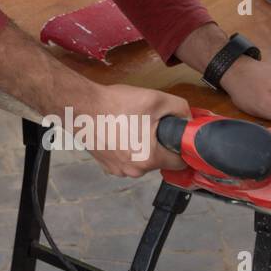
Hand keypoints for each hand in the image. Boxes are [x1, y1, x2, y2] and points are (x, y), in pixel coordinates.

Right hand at [76, 84, 191, 176]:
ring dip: (143, 147)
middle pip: (160, 161)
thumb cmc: (116, 105)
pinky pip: (126, 160)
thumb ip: (181, 109)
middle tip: (150, 124)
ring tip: (132, 126)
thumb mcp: (156, 99)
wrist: (82, 107)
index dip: (182, 148)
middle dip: (160, 144)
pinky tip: (120, 132)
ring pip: (143, 161)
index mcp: (149, 159)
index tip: (177, 136)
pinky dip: (127, 149)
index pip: (180, 163)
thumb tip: (189, 120)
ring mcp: (118, 171)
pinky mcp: (106, 166)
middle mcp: (134, 171)